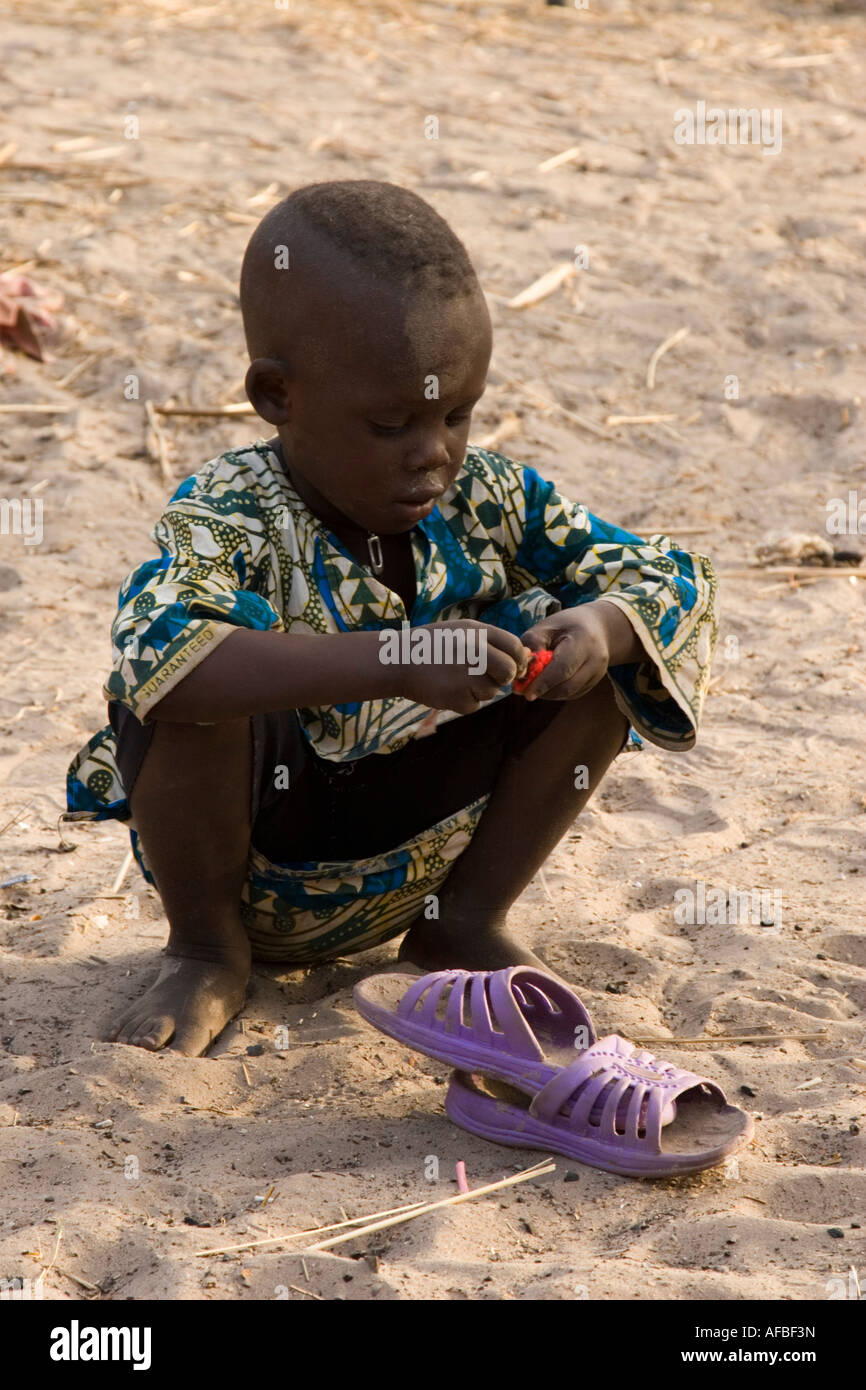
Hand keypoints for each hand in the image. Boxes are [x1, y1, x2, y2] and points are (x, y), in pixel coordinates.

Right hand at [394, 620, 530, 713]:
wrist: (397, 661)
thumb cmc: (432, 645)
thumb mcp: (461, 632)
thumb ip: (491, 641)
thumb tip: (524, 658)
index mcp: (476, 632)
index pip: (514, 646)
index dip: (516, 659)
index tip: (510, 665)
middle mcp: (474, 651)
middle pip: (508, 672)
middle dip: (503, 678)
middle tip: (486, 677)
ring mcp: (466, 676)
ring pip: (491, 691)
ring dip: (479, 689)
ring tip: (455, 678)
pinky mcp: (457, 698)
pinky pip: (474, 705)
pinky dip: (464, 701)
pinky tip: (447, 689)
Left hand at [518, 602, 641, 700]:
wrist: (596, 627)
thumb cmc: (565, 626)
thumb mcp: (546, 627)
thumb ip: (533, 645)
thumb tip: (523, 672)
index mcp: (584, 641)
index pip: (563, 668)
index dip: (543, 683)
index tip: (525, 692)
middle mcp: (595, 660)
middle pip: (567, 686)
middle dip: (543, 691)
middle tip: (522, 689)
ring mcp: (597, 674)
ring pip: (568, 693)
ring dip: (548, 693)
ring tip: (532, 684)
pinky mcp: (593, 683)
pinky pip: (571, 694)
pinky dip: (555, 692)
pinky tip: (546, 683)